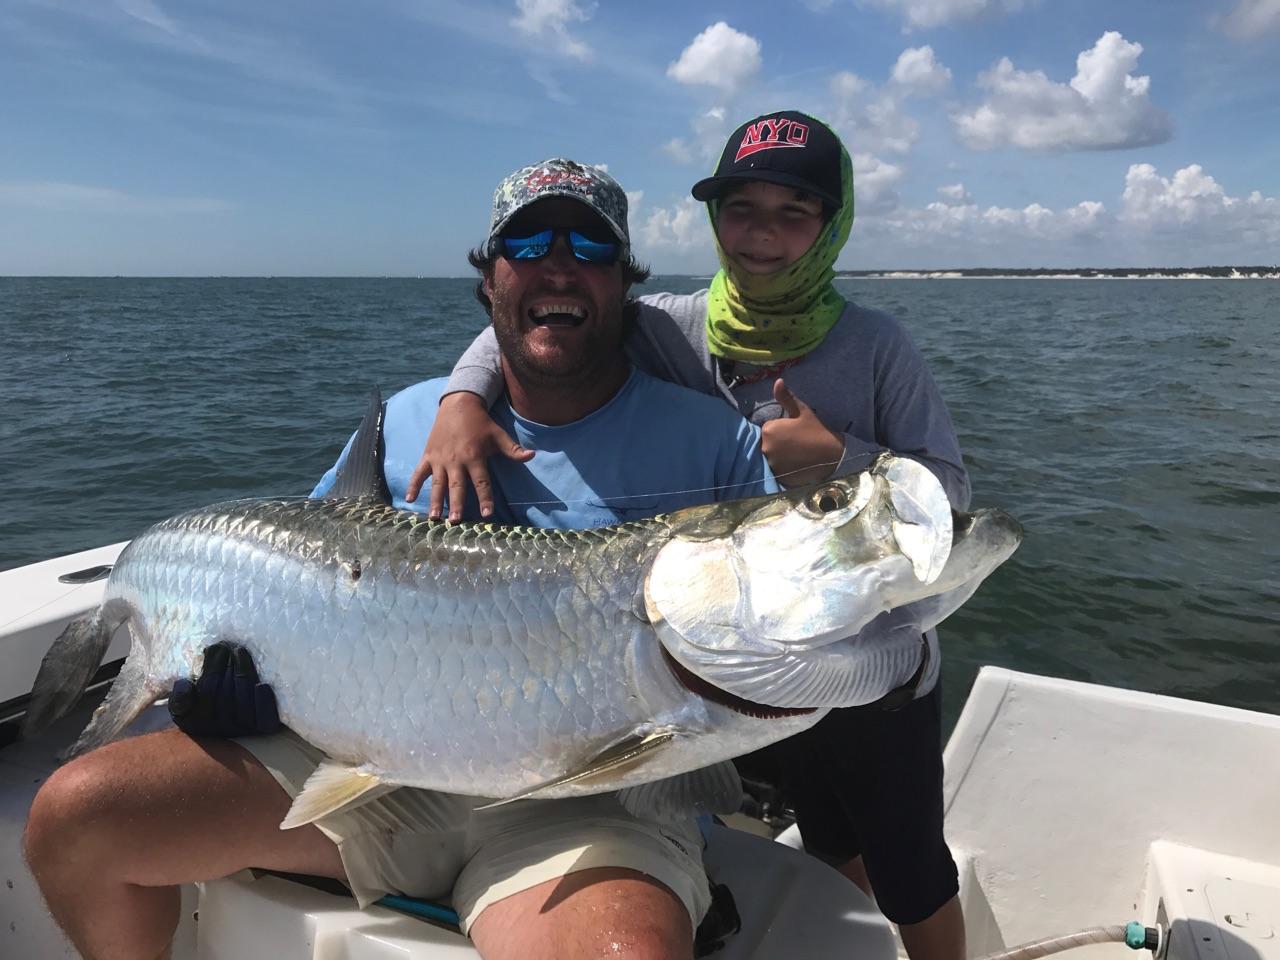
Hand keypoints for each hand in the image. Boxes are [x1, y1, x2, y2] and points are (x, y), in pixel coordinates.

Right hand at [168, 642, 280, 738]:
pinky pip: (264, 721)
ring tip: (241, 653)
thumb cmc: (200, 696)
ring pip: (244, 704)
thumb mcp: (183, 695)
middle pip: (226, 696)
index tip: (216, 647)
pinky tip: (262, 685)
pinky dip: (264, 703)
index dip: (213, 667)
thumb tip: (186, 688)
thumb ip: (181, 692)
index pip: (206, 692)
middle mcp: (217, 729)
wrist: (224, 709)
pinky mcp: (260, 729)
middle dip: (229, 666)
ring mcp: (241, 730)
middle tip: (231, 646)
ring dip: (244, 674)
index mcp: (195, 721)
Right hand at [405, 392, 533, 521]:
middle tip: (455, 521)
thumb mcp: (498, 435)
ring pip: (437, 483)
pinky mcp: (428, 455)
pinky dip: (413, 485)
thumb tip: (532, 456)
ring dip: (435, 500)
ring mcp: (440, 458)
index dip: (485, 498)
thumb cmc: (480, 423)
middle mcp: (456, 460)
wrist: (458, 404)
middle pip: (457, 486)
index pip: (481, 481)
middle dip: (456, 504)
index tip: (487, 515)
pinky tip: (409, 499)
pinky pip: (419, 473)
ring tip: (434, 518)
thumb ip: (513, 449)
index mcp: (474, 456)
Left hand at [761, 378, 844, 488]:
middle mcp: (766, 447)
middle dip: (777, 442)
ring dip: (778, 455)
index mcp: (769, 430)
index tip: (793, 432)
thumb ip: (786, 398)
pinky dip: (781, 467)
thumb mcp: (802, 412)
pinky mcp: (777, 477)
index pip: (767, 428)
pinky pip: (774, 470)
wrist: (832, 457)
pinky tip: (794, 465)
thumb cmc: (817, 432)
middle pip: (766, 443)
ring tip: (796, 455)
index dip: (780, 429)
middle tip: (795, 443)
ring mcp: (771, 464)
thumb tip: (778, 381)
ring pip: (770, 456)